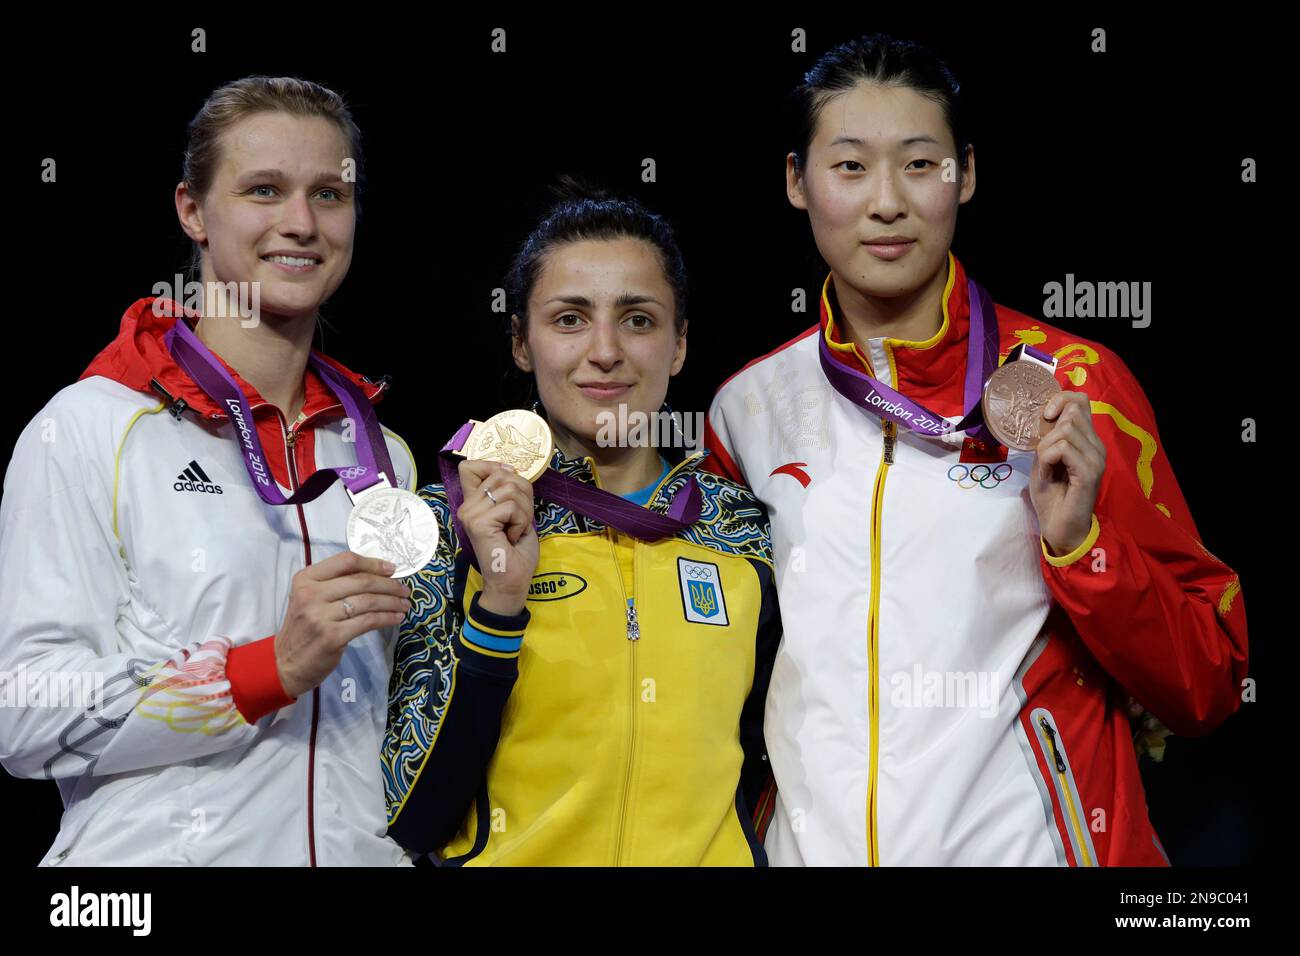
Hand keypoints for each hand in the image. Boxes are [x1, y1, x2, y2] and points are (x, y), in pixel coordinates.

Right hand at [274, 551, 411, 697]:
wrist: (285, 664)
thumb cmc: (304, 628)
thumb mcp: (310, 598)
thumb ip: (335, 583)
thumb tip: (376, 572)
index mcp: (306, 578)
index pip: (346, 561)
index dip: (373, 563)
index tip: (392, 569)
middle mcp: (311, 594)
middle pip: (361, 581)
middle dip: (389, 584)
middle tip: (405, 589)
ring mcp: (321, 616)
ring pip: (368, 601)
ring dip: (392, 602)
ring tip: (405, 604)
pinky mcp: (332, 637)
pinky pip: (368, 621)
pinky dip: (387, 618)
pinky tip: (396, 618)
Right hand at [457, 459, 538, 615]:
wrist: (511, 581)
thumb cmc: (516, 551)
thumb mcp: (516, 513)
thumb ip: (509, 491)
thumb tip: (511, 469)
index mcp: (473, 503)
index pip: (469, 466)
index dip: (494, 465)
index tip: (510, 480)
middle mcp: (467, 506)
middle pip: (501, 474)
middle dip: (523, 493)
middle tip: (519, 519)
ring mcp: (470, 514)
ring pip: (510, 489)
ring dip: (524, 510)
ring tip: (516, 529)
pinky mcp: (479, 523)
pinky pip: (512, 506)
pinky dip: (521, 521)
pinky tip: (512, 537)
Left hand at [1030, 391, 1105, 556]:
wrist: (1060, 528)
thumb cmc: (1052, 497)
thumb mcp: (1044, 460)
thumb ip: (1047, 438)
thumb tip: (1044, 414)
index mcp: (1088, 441)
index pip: (1081, 400)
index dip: (1060, 400)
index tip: (1045, 417)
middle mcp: (1097, 446)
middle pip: (1072, 412)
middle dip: (1047, 430)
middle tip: (1043, 454)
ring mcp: (1096, 458)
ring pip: (1065, 429)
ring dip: (1045, 447)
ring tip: (1046, 467)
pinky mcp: (1090, 472)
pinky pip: (1062, 448)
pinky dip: (1047, 458)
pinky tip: (1048, 473)